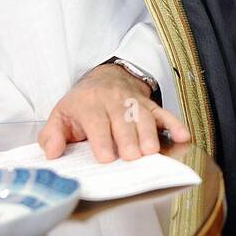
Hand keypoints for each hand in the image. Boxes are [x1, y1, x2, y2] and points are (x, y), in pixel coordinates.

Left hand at [39, 63, 188, 162]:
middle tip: (132, 157)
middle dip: (128, 139)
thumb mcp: (60, 115)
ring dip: (149, 133)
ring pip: (144, 117)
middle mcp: (113, 101)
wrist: (105, 78)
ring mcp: (134, 102)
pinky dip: (175, 124)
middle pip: (123, 120)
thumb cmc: (82, 104)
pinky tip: (183, 136)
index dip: (101, 140)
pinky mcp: (150, 105)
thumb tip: (52, 153)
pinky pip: (164, 113)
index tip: (106, 157)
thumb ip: (52, 136)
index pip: (96, 122)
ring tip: (152, 151)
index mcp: (90, 104)